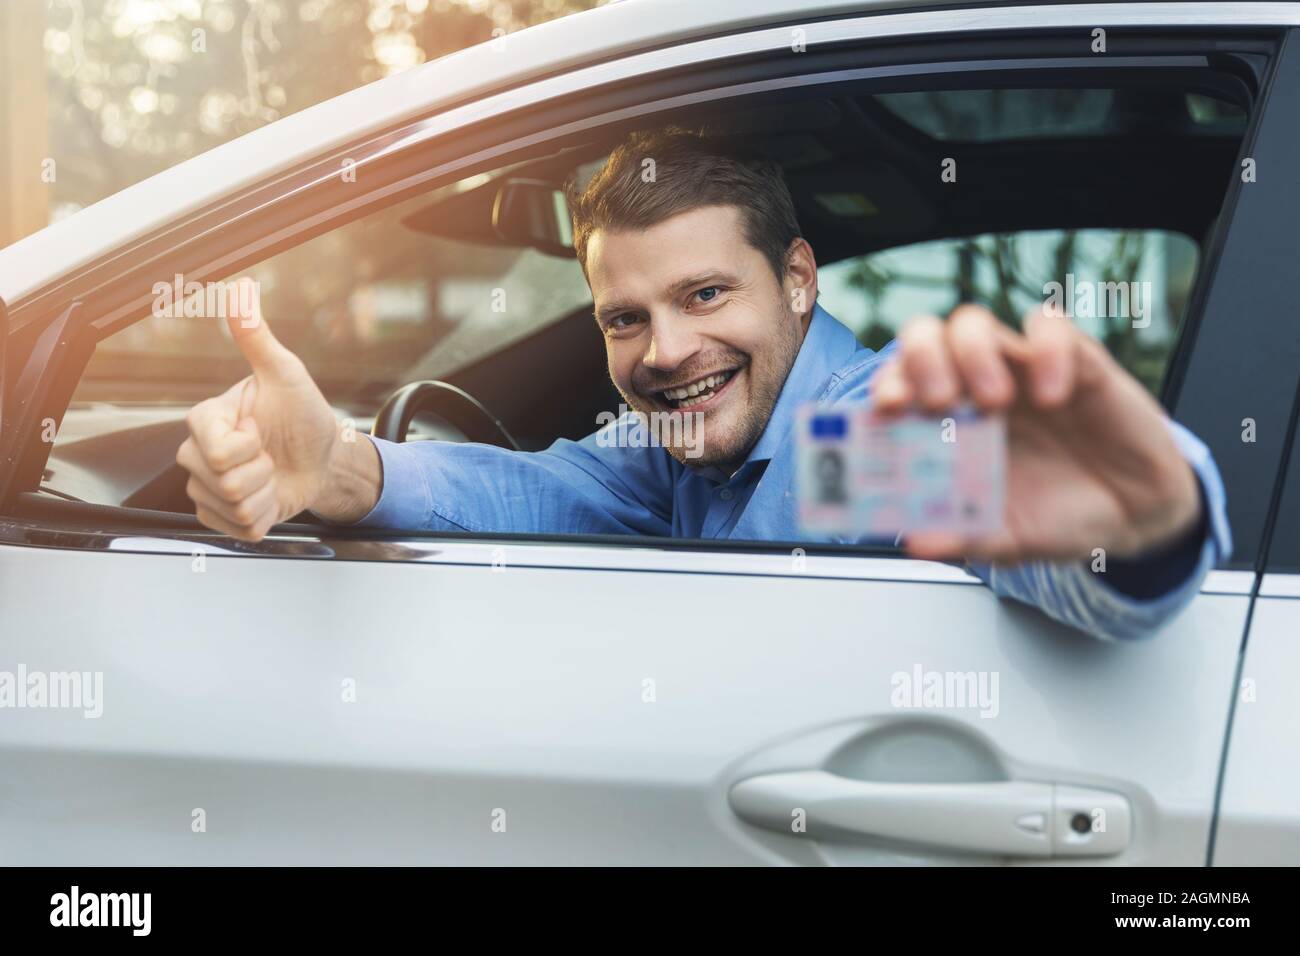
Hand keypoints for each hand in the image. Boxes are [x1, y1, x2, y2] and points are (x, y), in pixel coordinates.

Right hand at [176, 278, 379, 540]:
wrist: (323, 456)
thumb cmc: (303, 414)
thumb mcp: (286, 373)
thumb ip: (257, 337)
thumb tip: (240, 290)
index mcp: (206, 420)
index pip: (217, 451)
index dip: (250, 447)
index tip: (262, 431)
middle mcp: (197, 454)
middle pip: (223, 482)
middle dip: (262, 472)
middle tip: (271, 454)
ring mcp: (206, 488)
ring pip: (234, 508)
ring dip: (266, 494)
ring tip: (272, 473)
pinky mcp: (220, 517)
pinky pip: (240, 530)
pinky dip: (266, 517)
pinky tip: (270, 496)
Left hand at [869, 304, 1202, 563]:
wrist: (1133, 516)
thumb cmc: (1058, 515)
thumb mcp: (1007, 538)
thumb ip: (962, 538)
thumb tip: (914, 543)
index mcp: (948, 426)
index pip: (898, 382)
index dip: (886, 385)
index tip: (888, 409)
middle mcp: (974, 390)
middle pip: (925, 338)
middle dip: (919, 360)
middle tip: (938, 402)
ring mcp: (1020, 370)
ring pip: (973, 324)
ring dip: (972, 354)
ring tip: (996, 402)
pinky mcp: (1074, 361)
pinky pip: (1050, 326)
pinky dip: (1046, 350)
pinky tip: (1053, 396)